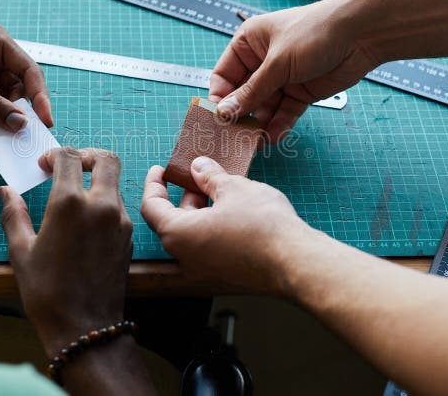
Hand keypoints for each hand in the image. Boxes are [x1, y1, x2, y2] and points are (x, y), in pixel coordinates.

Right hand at [0, 147, 133, 355]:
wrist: (84, 327)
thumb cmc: (46, 291)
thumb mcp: (21, 251)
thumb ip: (14, 214)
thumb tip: (6, 191)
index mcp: (70, 204)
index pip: (70, 157)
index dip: (55, 155)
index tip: (44, 166)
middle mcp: (101, 205)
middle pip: (106, 159)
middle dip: (87, 156)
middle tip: (69, 168)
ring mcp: (119, 220)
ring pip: (115, 182)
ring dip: (97, 180)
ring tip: (74, 197)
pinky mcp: (128, 236)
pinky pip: (119, 206)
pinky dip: (104, 202)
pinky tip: (86, 221)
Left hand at [141, 157, 310, 294]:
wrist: (295, 262)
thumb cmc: (262, 225)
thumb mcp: (233, 188)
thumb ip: (209, 176)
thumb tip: (199, 168)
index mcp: (178, 235)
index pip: (151, 207)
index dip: (154, 184)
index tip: (160, 170)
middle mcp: (186, 258)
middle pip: (173, 222)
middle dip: (184, 196)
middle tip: (199, 176)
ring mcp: (205, 273)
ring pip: (194, 236)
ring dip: (202, 212)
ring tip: (221, 191)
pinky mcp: (225, 278)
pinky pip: (210, 250)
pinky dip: (214, 229)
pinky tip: (235, 213)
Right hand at [210, 0, 379, 140]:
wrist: (361, 35)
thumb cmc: (316, 32)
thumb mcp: (278, 63)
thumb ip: (252, 91)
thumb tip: (226, 112)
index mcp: (249, 43)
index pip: (223, 75)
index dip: (219, 97)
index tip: (217, 119)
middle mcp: (262, 61)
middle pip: (242, 95)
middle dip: (240, 115)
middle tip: (234, 136)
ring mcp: (282, 78)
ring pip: (263, 107)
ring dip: (259, 124)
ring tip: (255, 141)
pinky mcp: (300, 92)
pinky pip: (283, 113)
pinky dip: (278, 125)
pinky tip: (273, 137)